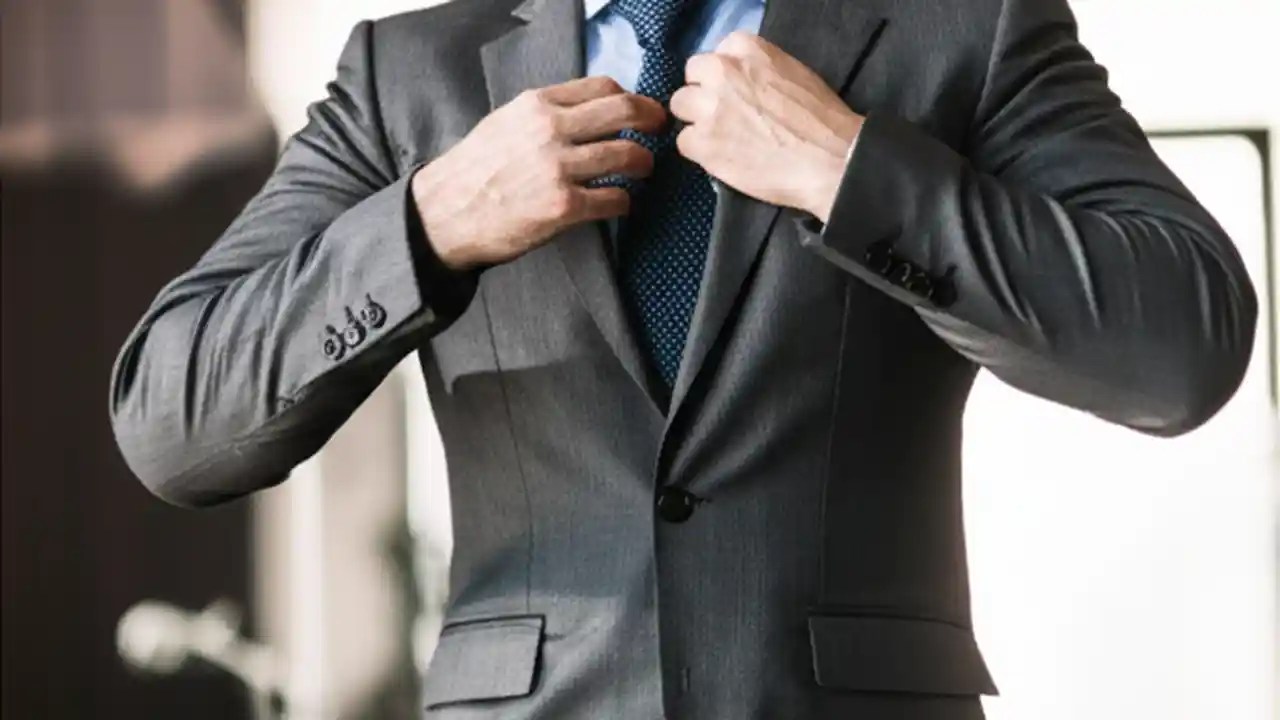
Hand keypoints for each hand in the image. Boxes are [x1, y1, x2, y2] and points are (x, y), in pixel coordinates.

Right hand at [412, 76, 667, 270]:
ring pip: (628, 154)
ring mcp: (558, 168)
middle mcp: (550, 130)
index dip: (630, 97)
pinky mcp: (564, 206)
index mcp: (537, 104)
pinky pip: (615, 199)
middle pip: (624, 111)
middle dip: (651, 119)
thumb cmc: (475, 170)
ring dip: (644, 163)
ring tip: (642, 170)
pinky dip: (624, 201)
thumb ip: (546, 113)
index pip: (602, 87)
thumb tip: (589, 111)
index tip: (638, 108)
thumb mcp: (505, 122)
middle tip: (659, 131)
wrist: (445, 214)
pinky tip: (619, 203)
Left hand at [669, 31, 863, 222]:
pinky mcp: (703, 142)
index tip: (735, 94)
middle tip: (723, 116)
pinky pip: (684, 142)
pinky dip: (700, 152)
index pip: (715, 56)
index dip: (722, 78)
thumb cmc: (821, 119)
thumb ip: (757, 70)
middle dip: (703, 94)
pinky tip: (723, 158)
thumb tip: (741, 83)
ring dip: (696, 121)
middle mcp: (723, 71)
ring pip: (680, 107)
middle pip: (692, 76)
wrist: (830, 160)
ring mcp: (709, 106)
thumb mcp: (791, 72)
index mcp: (746, 48)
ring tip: (721, 139)